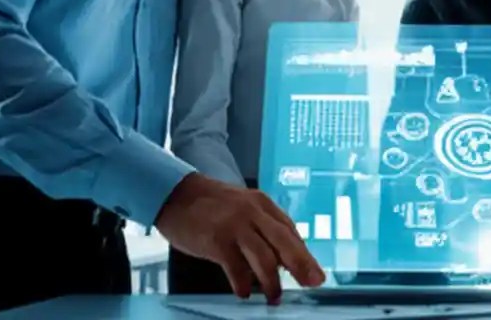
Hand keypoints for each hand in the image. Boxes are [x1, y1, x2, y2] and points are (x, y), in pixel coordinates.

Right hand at [155, 173, 325, 302]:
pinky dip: (243, 284)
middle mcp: (252, 213)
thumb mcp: (243, 208)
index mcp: (262, 204)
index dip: (303, 253)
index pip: (290, 231)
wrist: (176, 194)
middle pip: (284, 241)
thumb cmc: (211, 206)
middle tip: (314, 282)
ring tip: (274, 297)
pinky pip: (236, 268)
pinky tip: (243, 293)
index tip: (314, 270)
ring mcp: (235, 226)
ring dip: (272, 282)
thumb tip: (282, 258)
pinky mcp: (217, 240)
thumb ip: (262, 228)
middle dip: (302, 264)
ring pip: (264, 258)